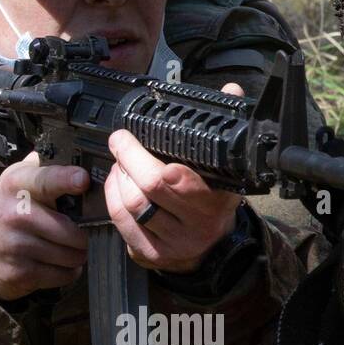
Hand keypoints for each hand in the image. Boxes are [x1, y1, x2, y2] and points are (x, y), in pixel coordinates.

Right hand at [0, 152, 90, 301]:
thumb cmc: (1, 212)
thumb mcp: (13, 183)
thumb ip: (40, 169)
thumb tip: (71, 156)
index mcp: (17, 185)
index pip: (46, 180)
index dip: (67, 179)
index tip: (83, 180)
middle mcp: (16, 214)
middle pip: (71, 231)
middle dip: (81, 238)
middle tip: (79, 237)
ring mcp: (17, 245)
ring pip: (70, 256)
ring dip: (76, 257)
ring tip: (68, 251)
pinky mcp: (19, 273)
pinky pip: (61, 275)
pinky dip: (67, 273)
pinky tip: (59, 266)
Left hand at [104, 82, 246, 273]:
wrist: (214, 251)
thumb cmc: (214, 201)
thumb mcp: (226, 170)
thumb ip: (223, 131)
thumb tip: (230, 90)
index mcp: (217, 202)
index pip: (184, 182)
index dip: (158, 164)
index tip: (138, 138)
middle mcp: (195, 226)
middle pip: (149, 189)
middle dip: (128, 158)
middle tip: (120, 139)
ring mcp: (171, 243)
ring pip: (131, 205)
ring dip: (118, 176)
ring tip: (120, 160)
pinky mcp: (149, 254)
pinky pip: (120, 222)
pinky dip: (112, 196)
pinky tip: (116, 183)